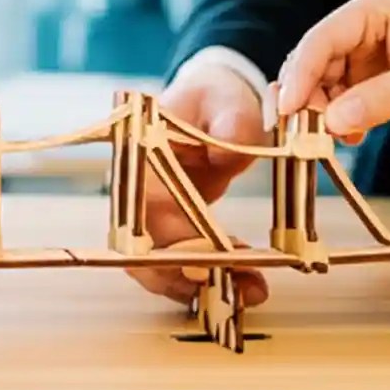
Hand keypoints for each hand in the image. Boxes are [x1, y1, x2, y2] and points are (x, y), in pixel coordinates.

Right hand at [126, 60, 269, 305]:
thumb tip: (226, 154)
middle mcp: (138, 198)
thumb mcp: (225, 100)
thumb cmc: (212, 97)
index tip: (205, 265)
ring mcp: (155, 220)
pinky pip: (186, 267)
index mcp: (138, 163)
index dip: (165, 248)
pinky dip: (214, 281)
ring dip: (205, 289)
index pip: (140, 216)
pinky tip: (247, 284)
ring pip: (165, 271)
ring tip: (252, 291)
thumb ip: (230, 122)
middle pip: (146, 256)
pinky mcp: (177, 232)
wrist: (214, 103)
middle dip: (191, 280)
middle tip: (241, 288)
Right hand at [274, 0, 389, 139]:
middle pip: (314, 63)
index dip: (298, 79)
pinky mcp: (383, 74)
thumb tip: (329, 123)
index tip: (285, 114)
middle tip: (304, 136)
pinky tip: (352, 136)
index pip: (318, 43)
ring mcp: (372, 51)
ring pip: (327, 83)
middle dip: (307, 99)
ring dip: (325, 113)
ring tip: (336, 140)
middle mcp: (364, 27)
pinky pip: (349, 96)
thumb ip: (375, 102)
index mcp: (371, 11)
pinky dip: (344, 117)